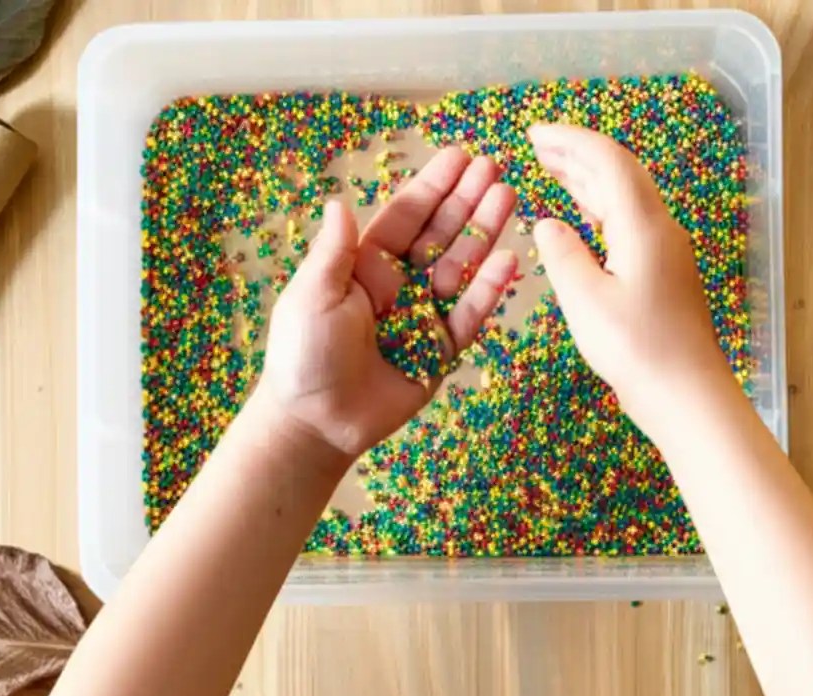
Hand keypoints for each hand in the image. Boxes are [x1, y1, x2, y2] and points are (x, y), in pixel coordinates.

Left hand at [255, 148, 517, 457]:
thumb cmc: (304, 355)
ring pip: (460, 267)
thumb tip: (340, 203)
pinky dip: (488, 289)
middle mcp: (399, 285)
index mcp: (366, 266)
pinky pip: (469, 315)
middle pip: (440, 234)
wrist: (317, 421)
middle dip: (466, 200)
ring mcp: (423, 316)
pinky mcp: (441, 351)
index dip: (432, 187)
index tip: (459, 157)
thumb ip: (334, 251)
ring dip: (484, 233)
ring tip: (508, 197)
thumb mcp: (311, 296)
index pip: (405, 217)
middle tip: (495, 167)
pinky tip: (507, 259)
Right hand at [528, 124, 734, 425]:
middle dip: (578, 154)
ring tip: (553, 170)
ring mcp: (666, 251)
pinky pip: (630, 223)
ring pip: (626, 197)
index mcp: (643, 226)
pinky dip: (601, 208)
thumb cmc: (637, 350)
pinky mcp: (665, 273)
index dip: (570, 141)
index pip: (607, 162)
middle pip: (620, 173)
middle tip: (537, 146)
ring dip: (589, 179)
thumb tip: (547, 222)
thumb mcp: (586, 302)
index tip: (533, 133)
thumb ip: (563, 255)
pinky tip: (583, 217)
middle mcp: (660, 229)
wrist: (689, 396)